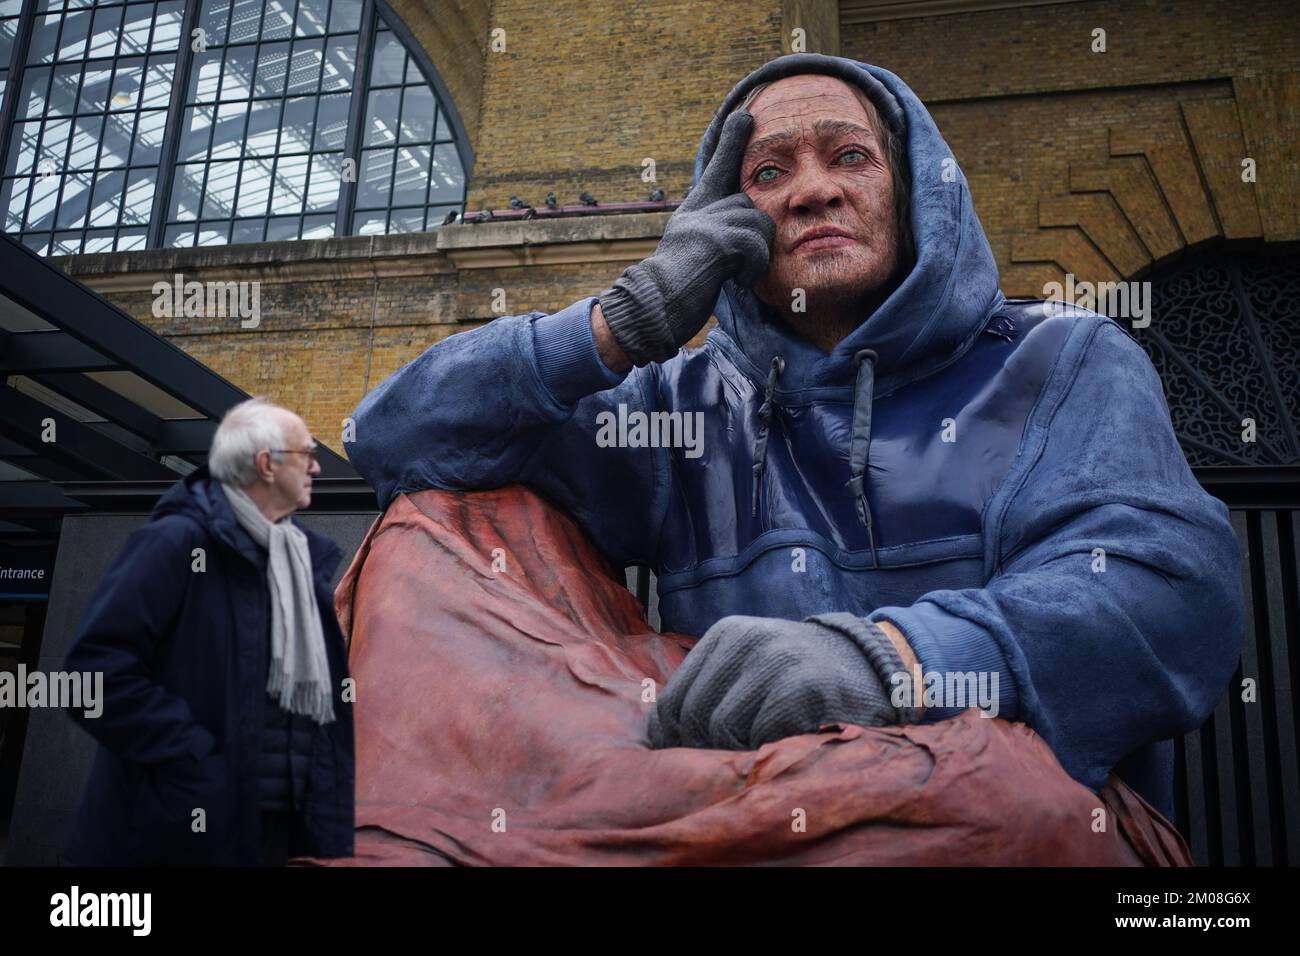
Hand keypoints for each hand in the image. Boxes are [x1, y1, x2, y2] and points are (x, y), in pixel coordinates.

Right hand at [598, 109, 775, 366]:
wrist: (652, 310)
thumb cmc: (674, 291)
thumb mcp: (695, 252)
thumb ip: (717, 231)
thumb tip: (746, 219)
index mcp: (694, 211)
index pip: (717, 169)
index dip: (732, 141)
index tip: (745, 114)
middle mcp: (698, 210)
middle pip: (750, 208)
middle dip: (753, 240)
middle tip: (732, 267)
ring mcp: (707, 222)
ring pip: (759, 225)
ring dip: (754, 258)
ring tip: (730, 275)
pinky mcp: (718, 241)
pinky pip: (757, 247)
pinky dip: (752, 269)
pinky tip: (734, 281)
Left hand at [647, 613, 917, 750]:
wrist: (872, 664)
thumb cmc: (801, 674)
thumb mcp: (752, 663)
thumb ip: (711, 687)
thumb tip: (658, 736)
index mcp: (727, 635)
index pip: (673, 698)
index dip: (669, 738)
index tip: (677, 760)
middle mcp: (747, 641)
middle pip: (693, 716)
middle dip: (699, 749)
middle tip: (717, 764)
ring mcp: (776, 662)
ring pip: (722, 728)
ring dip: (733, 751)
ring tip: (749, 753)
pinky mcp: (803, 687)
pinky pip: (760, 735)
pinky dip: (763, 750)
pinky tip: (777, 746)